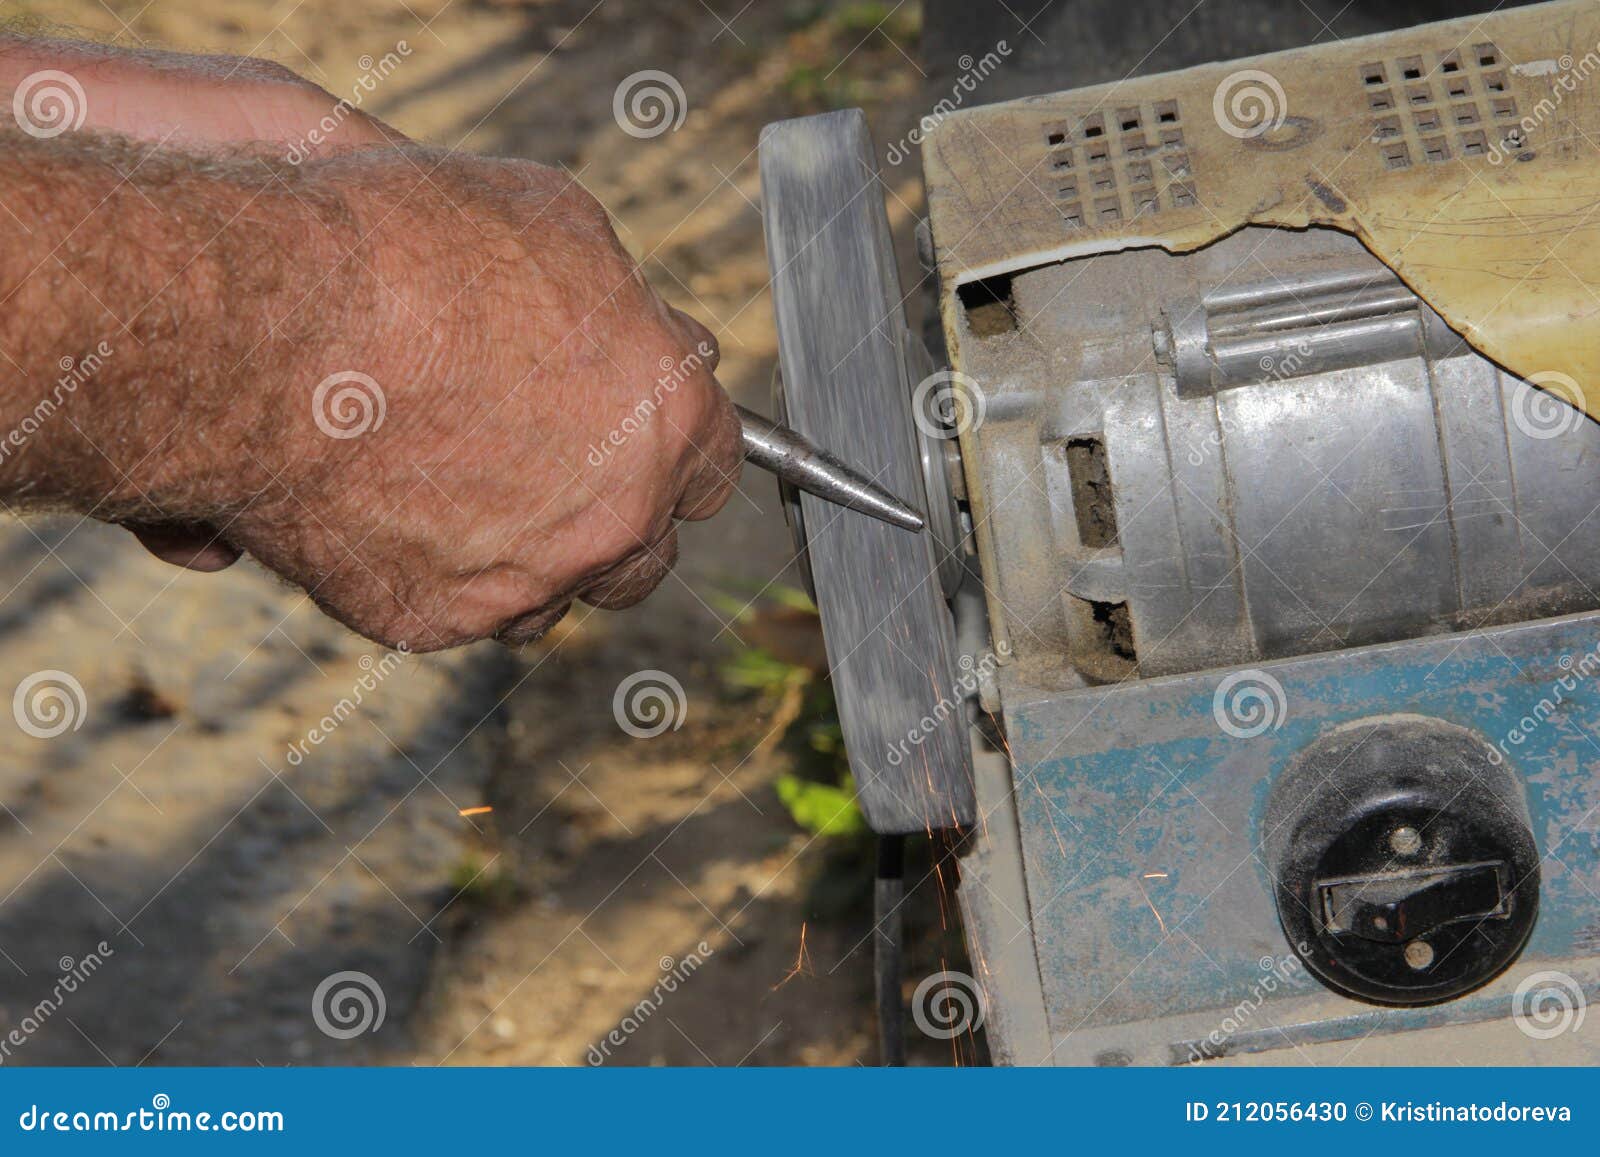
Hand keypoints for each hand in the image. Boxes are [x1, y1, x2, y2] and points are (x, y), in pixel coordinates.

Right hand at [210, 149, 740, 649]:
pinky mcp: (429, 619)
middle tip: (554, 467)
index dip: (676, 444)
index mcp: (667, 417)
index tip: (644, 434)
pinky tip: (392, 511)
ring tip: (464, 492)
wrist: (260, 322)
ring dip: (531, 557)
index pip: (719, 463)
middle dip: (616, 514)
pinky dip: (436, 573)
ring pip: (556, 596)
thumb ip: (624, 302)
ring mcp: (525, 580)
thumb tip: (646, 328)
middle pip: (648, 547)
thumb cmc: (405, 249)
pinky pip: (458, 611)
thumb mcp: (555, 222)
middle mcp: (616, 517)